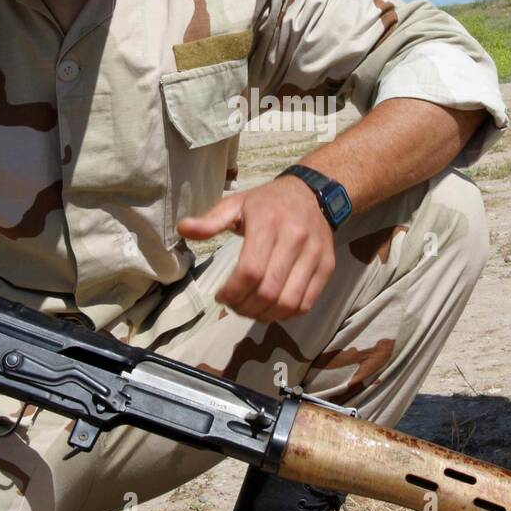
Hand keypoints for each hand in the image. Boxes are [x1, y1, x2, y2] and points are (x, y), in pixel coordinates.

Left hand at [177, 176, 335, 321]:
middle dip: (245, 307)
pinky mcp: (327, 267)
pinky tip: (271, 308)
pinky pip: (306, 303)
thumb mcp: (237, 204)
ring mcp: (314, 255)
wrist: (314, 194)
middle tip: (234, 306)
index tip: (221, 296)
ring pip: (289, 302)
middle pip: (268, 291)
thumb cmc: (268, 203)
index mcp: (268, 222)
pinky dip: (286, 313)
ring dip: (265, 315)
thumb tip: (183, 229)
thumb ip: (211, 220)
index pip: (250, 270)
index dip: (233, 292)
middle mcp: (294, 239)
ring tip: (251, 310)